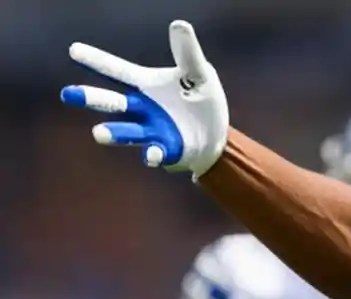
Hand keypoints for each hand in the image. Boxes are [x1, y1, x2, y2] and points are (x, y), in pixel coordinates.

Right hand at [60, 20, 227, 176]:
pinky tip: (152, 155)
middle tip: (68, 94)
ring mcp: (150, 132)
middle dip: (92, 98)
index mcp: (146, 85)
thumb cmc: (201, 99)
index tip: (74, 50)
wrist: (215, 136)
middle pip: (113, 102)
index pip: (118, 71)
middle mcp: (141, 108)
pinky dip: (152, 154)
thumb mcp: (200, 74)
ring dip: (113, 133)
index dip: (97, 61)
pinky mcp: (164, 151)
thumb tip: (179, 25)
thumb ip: (187, 54)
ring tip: (98, 133)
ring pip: (127, 132)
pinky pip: (155, 153)